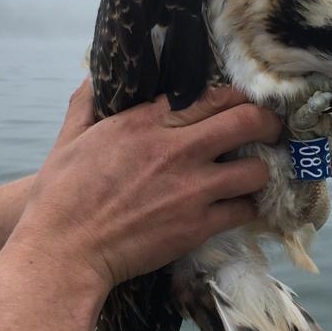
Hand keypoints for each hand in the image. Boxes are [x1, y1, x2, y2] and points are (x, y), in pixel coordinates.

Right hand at [11, 81, 281, 291]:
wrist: (63, 252)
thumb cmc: (60, 198)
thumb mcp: (68, 140)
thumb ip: (86, 104)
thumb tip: (94, 78)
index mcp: (145, 123)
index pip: (211, 95)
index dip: (235, 97)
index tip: (241, 103)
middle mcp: (176, 149)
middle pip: (246, 120)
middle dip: (267, 122)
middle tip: (271, 129)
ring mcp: (191, 189)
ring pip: (255, 169)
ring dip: (259, 170)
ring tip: (254, 174)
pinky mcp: (197, 226)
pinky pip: (244, 211)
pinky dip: (247, 208)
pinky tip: (240, 207)